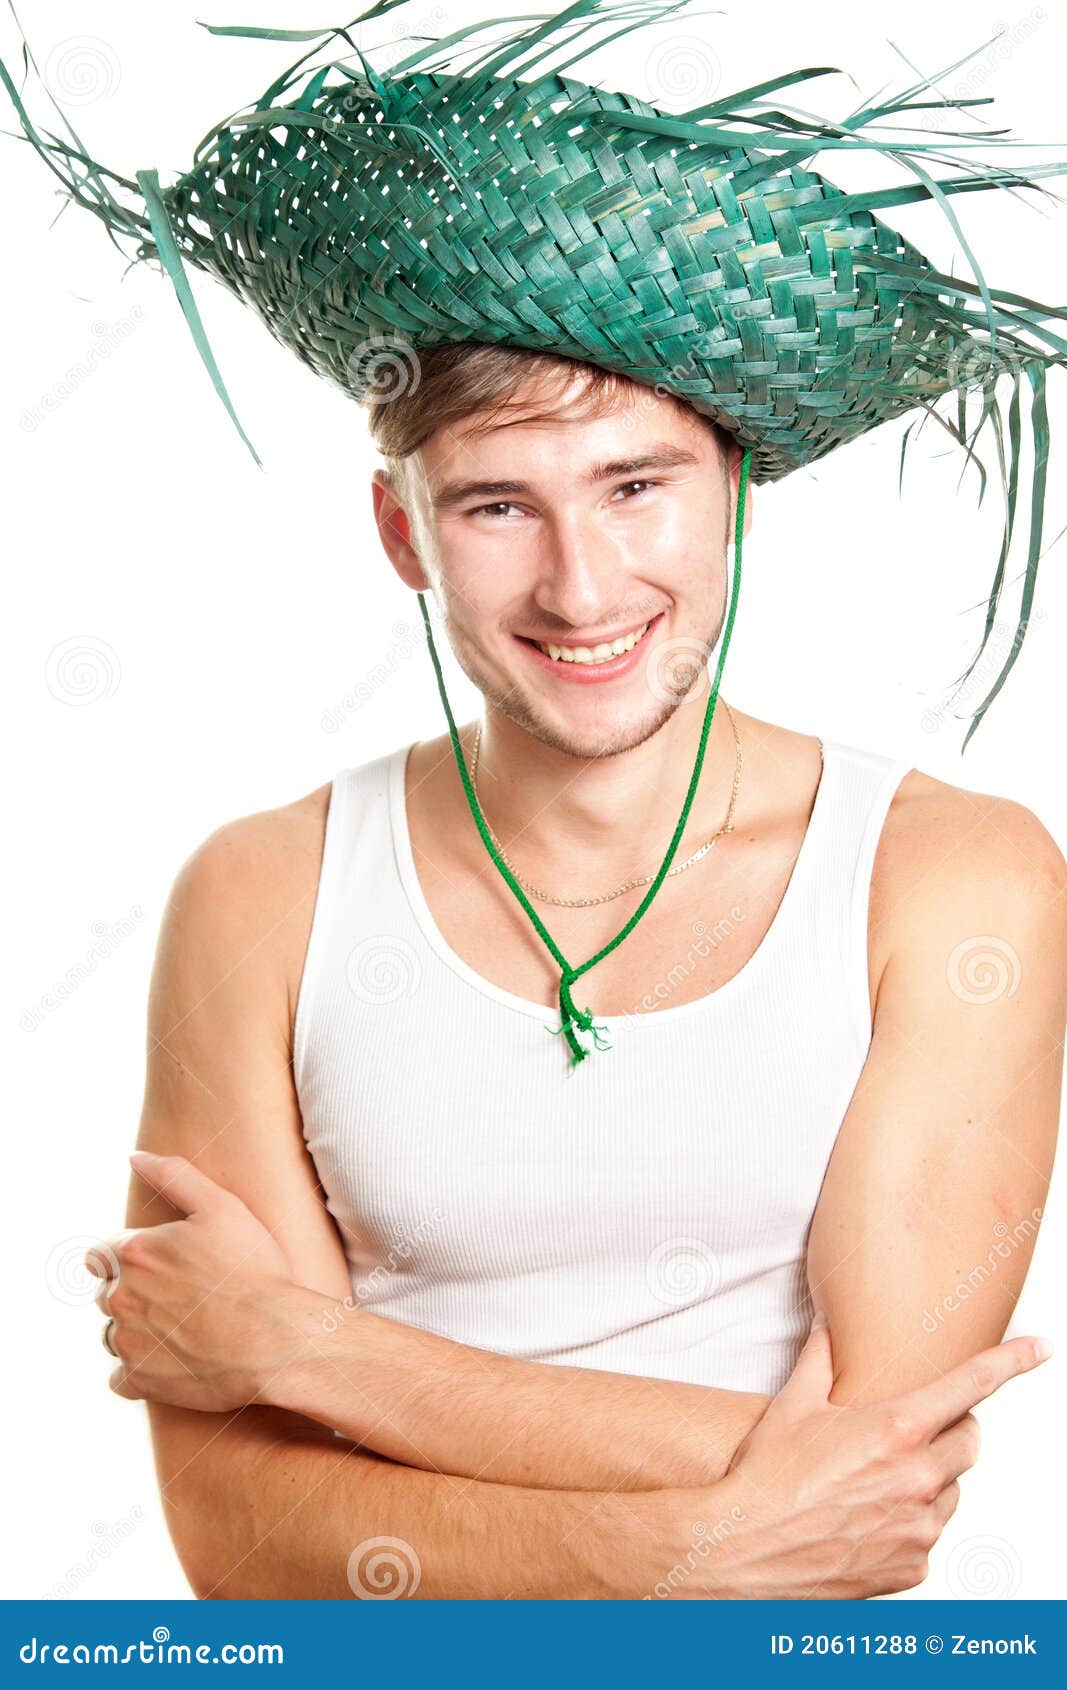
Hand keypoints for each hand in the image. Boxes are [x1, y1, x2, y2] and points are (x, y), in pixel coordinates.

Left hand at [88, 1151, 301, 1411]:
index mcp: (134, 1252)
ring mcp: (128, 1341)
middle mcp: (121, 1296)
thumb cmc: (254, 1269)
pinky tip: (171, 1363)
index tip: (156, 1267)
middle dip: (133, 1295)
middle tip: (178, 1298)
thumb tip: (135, 1157)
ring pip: (114, 1336)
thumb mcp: (222, 1207)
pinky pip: (121, 1379)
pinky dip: (140, 1372)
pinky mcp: (139, 1380)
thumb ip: (174, 1176)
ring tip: (179, 1330)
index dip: (127, 1259)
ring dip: (135, 1332)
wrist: (274, 1338)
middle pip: (107, 1296)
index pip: (102, 1255)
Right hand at [670, 1314, 1050, 1598]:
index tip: (1041, 1348)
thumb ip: (820, 1360)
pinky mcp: (914, 1566)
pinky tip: (865, 1520)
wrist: (745, 1550)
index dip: (1011, 1362)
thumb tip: (827, 1325)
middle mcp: (920, 1478)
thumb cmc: (766, 1476)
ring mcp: (921, 1526)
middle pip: (970, 1441)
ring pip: (952, 1491)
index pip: (971, 1386)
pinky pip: (929, 1535)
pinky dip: (909, 1524)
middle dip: (951, 1430)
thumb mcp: (792, 1406)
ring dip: (928, 1481)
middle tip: (911, 1432)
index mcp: (896, 1428)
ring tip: (872, 1484)